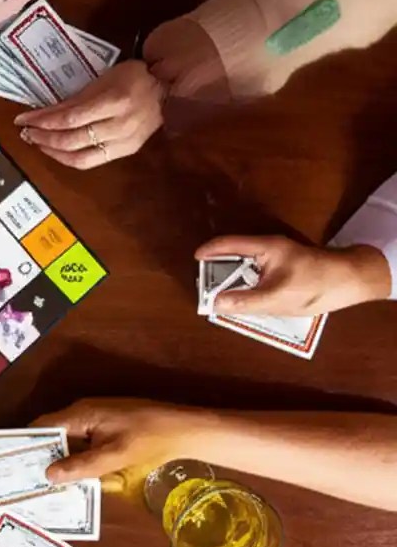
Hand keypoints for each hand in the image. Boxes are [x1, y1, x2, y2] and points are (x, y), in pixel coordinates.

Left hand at [14, 61, 164, 169]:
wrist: (166, 88)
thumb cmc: (131, 78)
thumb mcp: (102, 80)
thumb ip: (74, 100)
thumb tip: (43, 114)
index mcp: (114, 101)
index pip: (69, 118)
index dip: (42, 121)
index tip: (22, 120)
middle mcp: (120, 125)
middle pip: (72, 140)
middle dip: (43, 138)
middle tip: (26, 133)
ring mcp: (125, 142)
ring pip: (80, 157)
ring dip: (52, 151)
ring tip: (37, 143)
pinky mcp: (126, 152)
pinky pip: (91, 161)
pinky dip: (70, 158)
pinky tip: (57, 151)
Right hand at [32, 398, 217, 482]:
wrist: (184, 429)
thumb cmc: (149, 439)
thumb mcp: (115, 457)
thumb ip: (81, 466)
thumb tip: (48, 474)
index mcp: (81, 414)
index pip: (43, 426)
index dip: (27, 442)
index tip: (12, 461)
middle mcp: (84, 412)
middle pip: (53, 432)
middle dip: (41, 452)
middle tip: (27, 477)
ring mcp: (96, 418)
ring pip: (69, 438)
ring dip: (59, 456)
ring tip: (46, 480)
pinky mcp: (107, 426)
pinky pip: (83, 440)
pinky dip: (75, 455)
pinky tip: (74, 474)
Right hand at [196, 235, 391, 315]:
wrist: (351, 282)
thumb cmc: (314, 285)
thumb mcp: (277, 297)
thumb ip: (244, 301)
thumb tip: (215, 303)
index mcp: (264, 248)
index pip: (228, 243)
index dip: (209, 250)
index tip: (195, 260)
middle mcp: (268, 248)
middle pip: (234, 254)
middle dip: (217, 268)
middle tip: (205, 285)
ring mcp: (277, 257)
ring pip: (246, 265)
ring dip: (232, 278)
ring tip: (220, 294)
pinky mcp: (284, 268)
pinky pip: (257, 273)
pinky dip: (246, 283)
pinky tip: (245, 297)